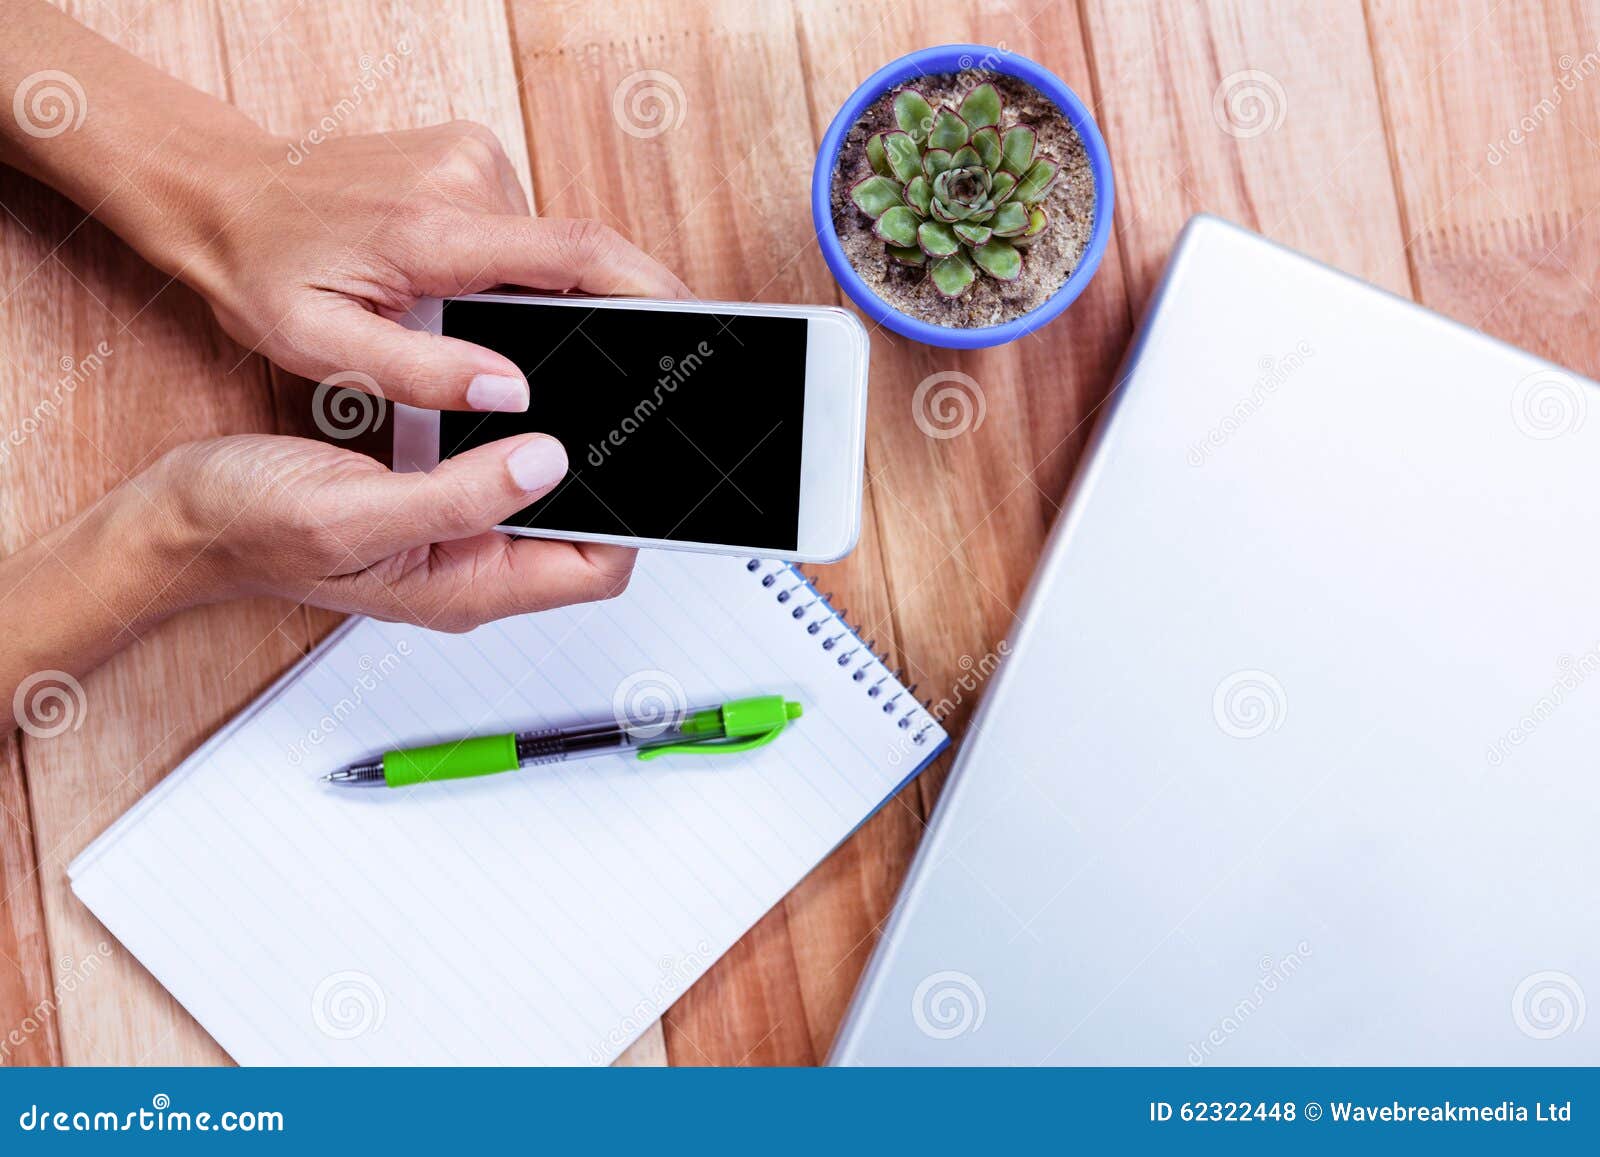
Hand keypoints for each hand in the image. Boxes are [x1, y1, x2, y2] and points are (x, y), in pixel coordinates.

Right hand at [147, 432, 634, 631]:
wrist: (182, 517)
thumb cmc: (248, 524)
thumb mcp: (353, 510)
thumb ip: (456, 494)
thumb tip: (548, 463)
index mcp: (466, 586)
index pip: (595, 569)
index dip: (631, 518)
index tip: (638, 452)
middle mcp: (471, 567)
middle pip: (583, 533)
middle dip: (608, 477)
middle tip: (620, 404)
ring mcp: (453, 536)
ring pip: (544, 499)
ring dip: (566, 451)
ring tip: (582, 387)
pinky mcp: (431, 501)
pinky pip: (498, 474)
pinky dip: (515, 435)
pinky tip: (513, 391)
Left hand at [179, 121, 690, 411]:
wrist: (220, 193)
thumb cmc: (263, 269)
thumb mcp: (325, 348)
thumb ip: (425, 374)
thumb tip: (513, 391)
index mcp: (432, 230)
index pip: (573, 251)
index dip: (643, 287)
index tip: (687, 319)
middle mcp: (462, 178)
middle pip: (570, 255)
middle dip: (585, 311)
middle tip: (569, 362)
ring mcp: (467, 159)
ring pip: (542, 245)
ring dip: (531, 292)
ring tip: (462, 319)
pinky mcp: (466, 156)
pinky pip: (518, 225)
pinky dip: (511, 266)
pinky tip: (458, 287)